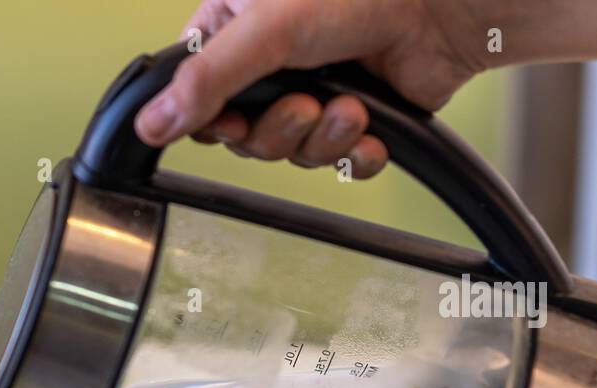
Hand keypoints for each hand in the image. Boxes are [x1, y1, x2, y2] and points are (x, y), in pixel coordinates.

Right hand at [134, 0, 486, 178]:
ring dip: (321, 141)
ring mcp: (312, 90)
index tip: (231, 120)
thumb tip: (149, 123)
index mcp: (234, 25)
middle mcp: (270, 61)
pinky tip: (370, 132)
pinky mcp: (353, 117)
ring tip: (349, 110)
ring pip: (288, 152)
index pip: (196, 93)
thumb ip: (206, 80)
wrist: (447, 8)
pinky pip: (334, 163)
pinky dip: (353, 155)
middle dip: (277, 130)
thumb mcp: (267, 30)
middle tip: (303, 106)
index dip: (211, 119)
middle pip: (242, 134)